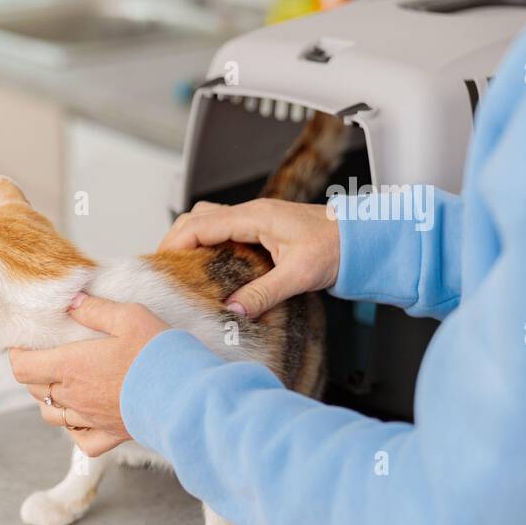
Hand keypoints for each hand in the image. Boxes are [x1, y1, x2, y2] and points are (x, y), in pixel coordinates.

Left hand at [8, 293, 167, 457]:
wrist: (187, 396)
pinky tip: (82, 418)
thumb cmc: (158, 354)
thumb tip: (72, 302)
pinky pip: (80, 440)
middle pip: (35, 389)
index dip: (17, 355)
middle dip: (34, 373)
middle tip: (48, 358)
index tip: (24, 346)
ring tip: (62, 385)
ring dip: (50, 400)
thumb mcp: (130, 316)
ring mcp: (90, 419)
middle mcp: (73, 396)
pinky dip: (74, 430)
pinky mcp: (109, 436)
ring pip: (52, 415)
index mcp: (71, 365)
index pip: (22, 367)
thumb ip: (96, 309)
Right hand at [159, 198, 339, 317]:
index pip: (199, 225)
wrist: (365, 239)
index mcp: (255, 216)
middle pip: (197, 218)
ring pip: (209, 221)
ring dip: (192, 241)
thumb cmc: (340, 246)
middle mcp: (252, 214)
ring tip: (184, 270)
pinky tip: (211, 268)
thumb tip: (232, 310)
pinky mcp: (263, 231)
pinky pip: (225, 231)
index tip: (160, 266)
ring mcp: (257, 220)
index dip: (174, 244)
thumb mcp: (299, 274)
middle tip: (166, 270)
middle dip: (176, 241)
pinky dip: (209, 245)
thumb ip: (263, 293)